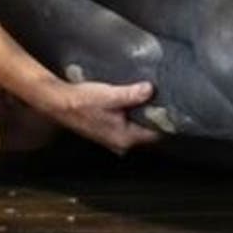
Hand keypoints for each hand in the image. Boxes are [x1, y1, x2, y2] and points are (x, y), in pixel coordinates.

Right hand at [42, 78, 161, 153]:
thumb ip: (132, 95)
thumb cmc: (82, 102)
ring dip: (142, 113)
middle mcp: (121, 142)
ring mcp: (113, 138)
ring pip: (136, 127)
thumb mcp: (110, 96)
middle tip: (164, 96)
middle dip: (154, 115)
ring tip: (150, 95)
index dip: (165, 120)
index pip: (156, 134)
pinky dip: (131, 113)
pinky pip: (127, 123)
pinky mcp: (107, 130)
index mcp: (125, 138)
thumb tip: (151, 90)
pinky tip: (132, 99)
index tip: (173, 105)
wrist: (59, 103)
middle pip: (147, 131)